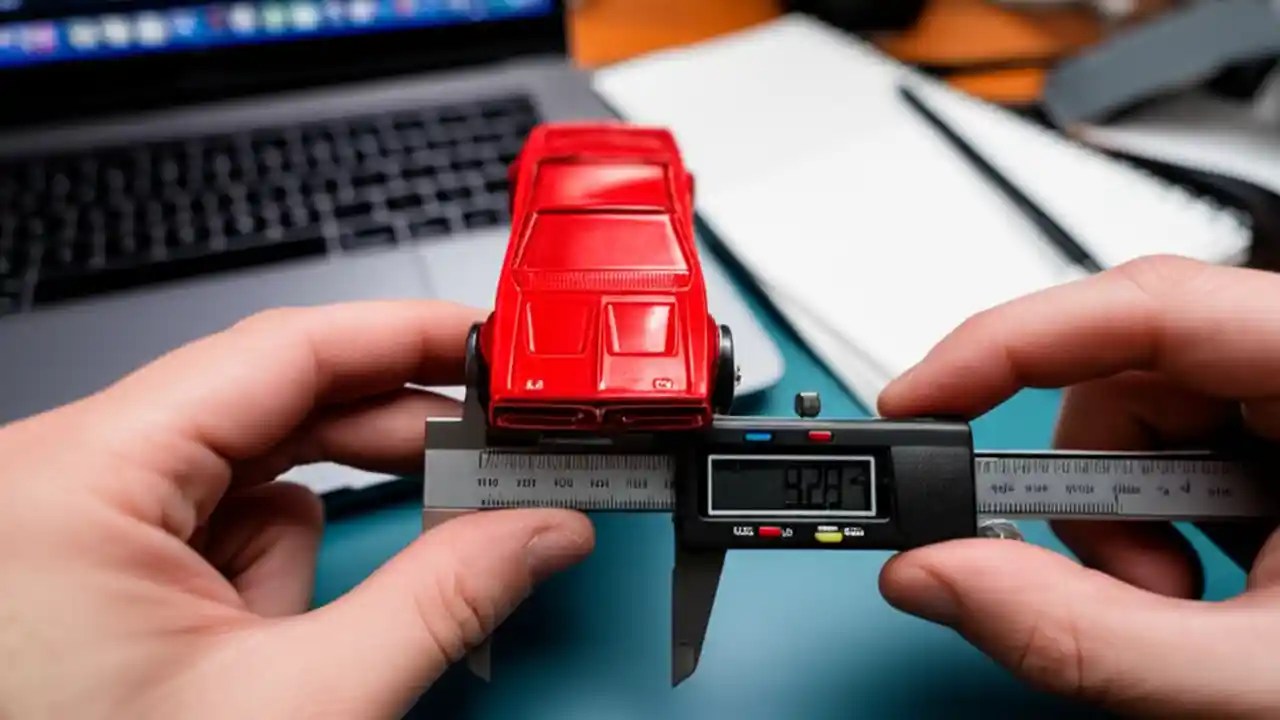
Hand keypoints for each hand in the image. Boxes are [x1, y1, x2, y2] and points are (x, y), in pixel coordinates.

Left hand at [0, 301, 593, 719]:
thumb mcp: (300, 703)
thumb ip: (441, 601)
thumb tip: (537, 532)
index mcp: (81, 479)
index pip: (283, 350)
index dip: (407, 337)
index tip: (492, 345)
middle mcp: (62, 475)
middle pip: (273, 400)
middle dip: (383, 441)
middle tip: (484, 455)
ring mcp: (75, 514)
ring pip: (248, 465)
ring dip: (307, 532)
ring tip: (310, 621)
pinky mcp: (95, 555)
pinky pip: (212, 516)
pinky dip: (263, 565)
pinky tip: (260, 635)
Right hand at [876, 255, 1279, 717]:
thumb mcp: (1258, 683)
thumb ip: (1083, 638)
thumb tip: (939, 577)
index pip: (1148, 305)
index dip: (1008, 344)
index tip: (920, 400)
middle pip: (1136, 370)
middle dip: (1090, 489)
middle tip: (1121, 590)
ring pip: (1149, 411)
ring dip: (1126, 519)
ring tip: (1186, 607)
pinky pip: (1185, 444)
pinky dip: (1163, 521)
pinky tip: (1215, 585)